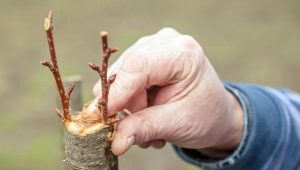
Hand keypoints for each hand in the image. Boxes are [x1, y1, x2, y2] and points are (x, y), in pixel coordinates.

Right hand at [89, 28, 243, 155]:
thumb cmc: (204, 116)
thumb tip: (115, 142)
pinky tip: (149, 112)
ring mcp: (152, 46)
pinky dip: (131, 102)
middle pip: (124, 71)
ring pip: (119, 77)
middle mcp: (164, 42)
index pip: (138, 66)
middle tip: (141, 130)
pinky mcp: (144, 56)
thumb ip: (144, 129)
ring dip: (130, 108)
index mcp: (182, 54)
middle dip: (127, 105)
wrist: (215, 112)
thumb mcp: (177, 124)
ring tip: (152, 124)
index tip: (101, 117)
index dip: (116, 92)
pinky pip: (123, 79)